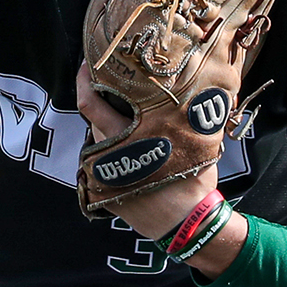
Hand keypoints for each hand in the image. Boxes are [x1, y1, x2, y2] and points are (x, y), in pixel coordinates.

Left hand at [75, 64, 246, 275]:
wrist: (186, 225)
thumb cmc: (194, 182)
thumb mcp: (196, 142)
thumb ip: (188, 114)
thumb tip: (201, 86)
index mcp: (129, 137)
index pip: (93, 104)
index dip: (85, 81)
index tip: (87, 62)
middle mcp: (109, 152)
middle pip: (90, 115)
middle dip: (91, 93)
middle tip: (97, 74)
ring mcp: (104, 171)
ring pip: (95, 136)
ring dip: (102, 119)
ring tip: (115, 104)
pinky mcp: (103, 189)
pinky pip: (100, 158)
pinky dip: (108, 144)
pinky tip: (122, 137)